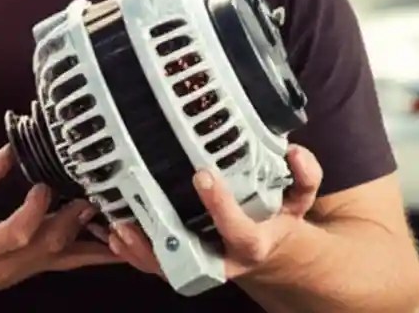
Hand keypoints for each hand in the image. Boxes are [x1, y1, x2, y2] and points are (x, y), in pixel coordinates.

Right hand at [0, 144, 120, 294]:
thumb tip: (9, 151)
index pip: (14, 235)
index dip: (34, 211)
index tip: (42, 186)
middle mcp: (1, 267)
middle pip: (45, 246)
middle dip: (71, 219)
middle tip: (88, 195)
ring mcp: (20, 273)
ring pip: (61, 258)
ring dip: (90, 238)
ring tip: (114, 220)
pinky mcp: (32, 271)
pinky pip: (66, 263)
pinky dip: (93, 253)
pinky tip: (116, 248)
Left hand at [97, 144, 323, 280]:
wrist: (267, 245)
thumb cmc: (275, 216)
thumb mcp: (298, 199)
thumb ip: (303, 177)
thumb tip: (295, 152)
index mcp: (253, 243)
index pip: (238, 230)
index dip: (221, 206)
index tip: (202, 175)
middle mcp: (225, 260)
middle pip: (192, 258)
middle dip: (164, 241)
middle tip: (138, 213)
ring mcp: (201, 264)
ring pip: (167, 267)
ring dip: (141, 249)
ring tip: (119, 224)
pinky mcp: (183, 264)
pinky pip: (155, 265)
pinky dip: (133, 252)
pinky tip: (115, 233)